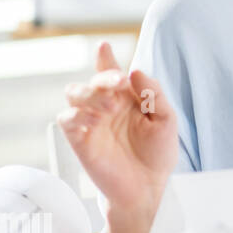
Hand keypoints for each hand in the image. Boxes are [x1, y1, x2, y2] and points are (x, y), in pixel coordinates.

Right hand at [57, 41, 178, 221]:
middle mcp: (106, 105)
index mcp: (127, 98)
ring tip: (110, 107)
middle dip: (103, 77)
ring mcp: (91, 121)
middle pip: (93, 80)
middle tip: (118, 84)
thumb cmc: (157, 153)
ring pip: (74, 93)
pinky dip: (76, 115)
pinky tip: (94, 122)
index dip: (105, 58)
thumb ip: (154, 94)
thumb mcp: (166, 121)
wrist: (148, 187)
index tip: (104, 46)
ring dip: (90, 94)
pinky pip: (66, 119)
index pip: (113, 72)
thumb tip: (135, 71)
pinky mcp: (80, 139)